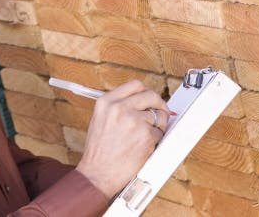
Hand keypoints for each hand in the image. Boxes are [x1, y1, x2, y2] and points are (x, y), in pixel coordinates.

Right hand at [75, 80, 168, 197]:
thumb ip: (117, 107)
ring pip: (158, 116)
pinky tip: (143, 147)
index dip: (146, 92)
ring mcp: (133, 120)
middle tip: (160, 113)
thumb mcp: (100, 119)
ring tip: (146, 137)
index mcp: (106, 102)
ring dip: (157, 126)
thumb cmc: (98, 151)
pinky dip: (156, 141)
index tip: (149, 99)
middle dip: (159, 104)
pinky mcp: (145, 135)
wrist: (97, 173)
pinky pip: (159, 133)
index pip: (135, 85)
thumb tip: (140, 103)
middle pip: (151, 95)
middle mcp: (119, 107)